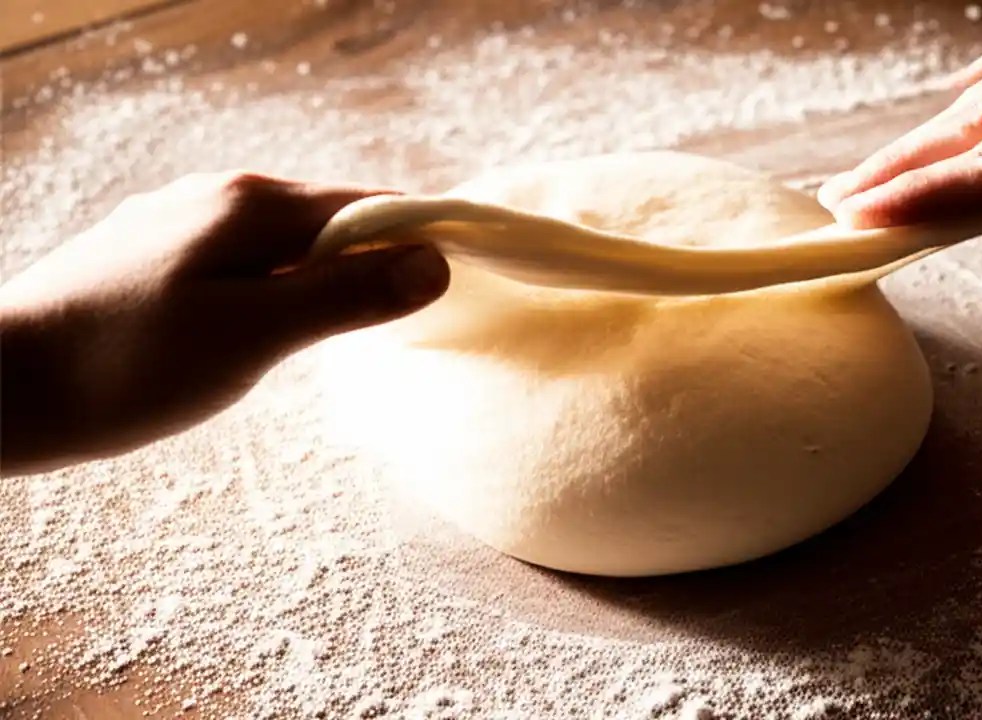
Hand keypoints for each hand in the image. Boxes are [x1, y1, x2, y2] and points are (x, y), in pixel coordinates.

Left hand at [0, 172, 448, 474]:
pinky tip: (262, 331)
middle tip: (397, 330)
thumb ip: (346, 296)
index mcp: (253, 204)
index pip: (372, 207)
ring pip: (287, 244)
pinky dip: (276, 289)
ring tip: (331, 338)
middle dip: (372, 265)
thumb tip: (435, 262)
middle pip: (331, 221)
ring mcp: (182, 220)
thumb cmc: (131, 366)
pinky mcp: (155, 253)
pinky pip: (245, 260)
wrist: (3, 389)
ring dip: (322, 281)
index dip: (422, 242)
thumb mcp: (255, 336)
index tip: (459, 286)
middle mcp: (220, 195)